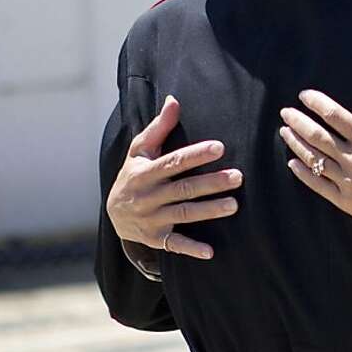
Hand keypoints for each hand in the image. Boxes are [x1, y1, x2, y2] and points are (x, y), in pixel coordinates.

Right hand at [107, 95, 242, 259]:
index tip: (219, 147)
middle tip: (238, 176)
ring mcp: (152, 219)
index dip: (196, 155)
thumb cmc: (134, 174)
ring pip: (184, 214)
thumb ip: (159, 127)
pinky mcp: (157, 238)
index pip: (173, 162)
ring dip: (209, 211)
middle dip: (211, 183)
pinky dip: (191, 249)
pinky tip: (211, 252)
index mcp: (145, 172)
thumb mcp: (140, 151)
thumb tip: (174, 99)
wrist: (113, 213)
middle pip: (183, 189)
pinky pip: (175, 245)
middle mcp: (148, 196)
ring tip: (234, 205)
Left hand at [279, 71, 351, 248]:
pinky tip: (292, 163)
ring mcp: (348, 182)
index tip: (303, 95)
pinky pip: (318, 185)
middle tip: (285, 112)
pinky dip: (302, 173)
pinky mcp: (346, 201)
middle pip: (317, 136)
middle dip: (298, 122)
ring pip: (314, 159)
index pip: (335, 116)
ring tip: (284, 132)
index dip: (316, 103)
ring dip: (296, 144)